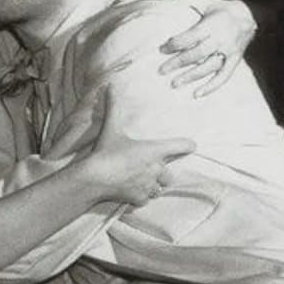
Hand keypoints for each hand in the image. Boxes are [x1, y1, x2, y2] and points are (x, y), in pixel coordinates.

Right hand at [84, 85, 195, 207]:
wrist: (94, 178)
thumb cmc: (106, 151)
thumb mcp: (111, 127)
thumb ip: (113, 105)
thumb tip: (110, 84)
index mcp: (155, 151)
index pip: (184, 146)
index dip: (187, 145)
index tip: (189, 145)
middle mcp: (157, 170)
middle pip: (171, 174)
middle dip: (162, 172)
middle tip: (150, 167)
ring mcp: (149, 186)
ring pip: (159, 189)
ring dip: (153, 185)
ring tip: (140, 180)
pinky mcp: (139, 199)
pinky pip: (145, 199)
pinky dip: (140, 196)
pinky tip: (130, 191)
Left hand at [158, 0, 254, 97]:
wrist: (250, 16)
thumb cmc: (219, 8)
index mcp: (212, 24)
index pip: (191, 37)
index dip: (175, 44)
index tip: (162, 49)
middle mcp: (221, 39)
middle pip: (197, 54)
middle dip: (178, 63)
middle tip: (161, 71)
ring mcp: (229, 52)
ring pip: (208, 67)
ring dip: (191, 77)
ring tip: (174, 83)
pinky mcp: (234, 61)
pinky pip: (223, 77)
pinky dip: (211, 87)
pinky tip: (197, 95)